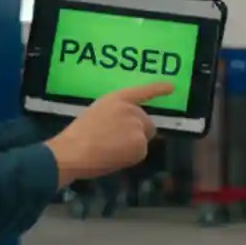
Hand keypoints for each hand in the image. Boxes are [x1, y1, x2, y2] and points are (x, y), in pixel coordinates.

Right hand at [44, 82, 173, 186]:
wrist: (73, 151)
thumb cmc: (78, 135)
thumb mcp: (97, 114)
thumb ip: (115, 115)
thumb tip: (124, 128)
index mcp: (116, 99)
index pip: (142, 92)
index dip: (157, 89)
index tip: (172, 87)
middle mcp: (131, 110)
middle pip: (146, 122)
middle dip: (138, 131)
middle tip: (117, 141)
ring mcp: (138, 127)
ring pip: (143, 139)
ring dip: (133, 144)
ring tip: (110, 149)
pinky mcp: (140, 144)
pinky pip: (140, 152)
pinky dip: (131, 156)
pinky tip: (114, 157)